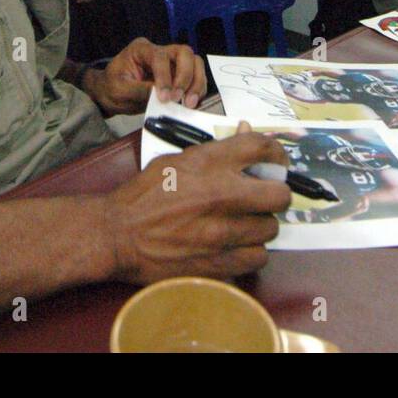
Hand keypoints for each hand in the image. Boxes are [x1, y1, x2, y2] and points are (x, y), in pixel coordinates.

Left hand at [83, 37, 205, 114]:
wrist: (112, 93)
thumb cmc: (112, 88)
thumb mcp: (120, 90)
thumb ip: (140, 90)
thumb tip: (161, 95)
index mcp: (141, 49)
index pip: (160, 57)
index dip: (165, 77)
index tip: (165, 98)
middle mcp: (160, 50)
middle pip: (184, 53)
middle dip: (186, 76)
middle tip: (181, 99)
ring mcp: (171, 62)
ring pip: (195, 63)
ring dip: (196, 83)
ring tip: (189, 103)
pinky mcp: (178, 75)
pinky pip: (195, 77)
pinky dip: (197, 90)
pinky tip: (191, 104)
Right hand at [102, 121, 291, 283]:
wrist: (118, 234)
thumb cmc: (144, 194)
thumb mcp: (177, 160)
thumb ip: (215, 151)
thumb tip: (246, 134)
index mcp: (209, 164)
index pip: (262, 148)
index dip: (276, 153)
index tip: (275, 162)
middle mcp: (221, 195)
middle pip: (280, 194)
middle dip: (275, 194)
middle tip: (263, 198)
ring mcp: (222, 232)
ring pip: (270, 228)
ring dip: (259, 225)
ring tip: (243, 224)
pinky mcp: (219, 263)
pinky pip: (258, 257)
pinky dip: (250, 252)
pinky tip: (236, 247)